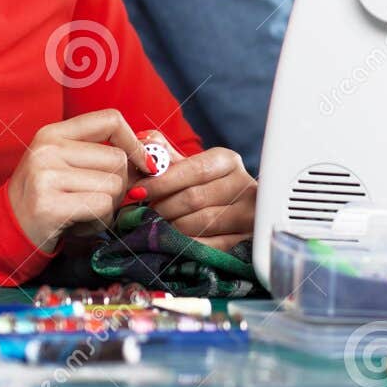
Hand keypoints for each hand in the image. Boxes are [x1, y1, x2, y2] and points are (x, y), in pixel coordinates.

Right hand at [6, 110, 151, 253]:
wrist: (5, 231)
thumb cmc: (45, 199)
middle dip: (119, 186)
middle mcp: (47, 149)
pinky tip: (79, 225)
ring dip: (108, 208)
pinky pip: (102, 207)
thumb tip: (149, 157)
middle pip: (117, 159)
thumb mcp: (63, 165)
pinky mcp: (49, 205)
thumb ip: (98, 155)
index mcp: (52, 133)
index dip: (134, 142)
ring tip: (84, 213)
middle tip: (97, 201)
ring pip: (114, 186)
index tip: (144, 163)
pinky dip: (100, 222)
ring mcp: (46, 176)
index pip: (109, 119)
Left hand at [137, 135, 257, 251]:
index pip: (194, 169)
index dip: (162, 182)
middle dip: (163, 207)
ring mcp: (248, 213)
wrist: (233, 212)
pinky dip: (187, 244)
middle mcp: (243, 185)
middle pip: (196, 197)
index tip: (138, 192)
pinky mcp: (245, 239)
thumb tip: (142, 140)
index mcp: (227, 161)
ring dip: (173, 226)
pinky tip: (173, 241)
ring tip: (157, 225)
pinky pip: (211, 245)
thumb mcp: (187, 167)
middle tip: (145, 213)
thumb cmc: (203, 187)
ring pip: (203, 222)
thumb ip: (165, 153)